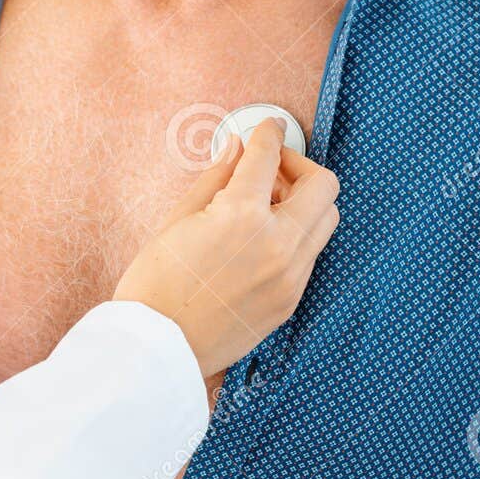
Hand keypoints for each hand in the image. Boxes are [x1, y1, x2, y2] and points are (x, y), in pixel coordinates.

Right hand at [114, 119, 340, 376]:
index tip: (264, 129)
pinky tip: (259, 241)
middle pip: (323, 186)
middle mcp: (278, 244)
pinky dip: (294, 236)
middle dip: (299, 167)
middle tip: (270, 171)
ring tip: (264, 207)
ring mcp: (290, 276)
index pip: (268, 156)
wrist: (156, 349)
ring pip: (325, 221)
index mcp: (242, 216)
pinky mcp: (290, 301)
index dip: (267, 133)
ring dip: (303, 203)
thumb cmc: (154, 284)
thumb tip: (237, 148)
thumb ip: (216, 179)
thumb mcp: (178, 220)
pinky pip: (309, 255)